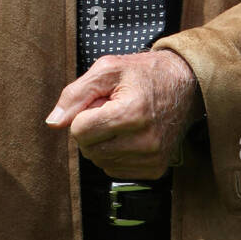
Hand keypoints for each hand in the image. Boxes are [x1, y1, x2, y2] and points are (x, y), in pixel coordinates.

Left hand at [45, 50, 202, 180]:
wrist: (186, 85)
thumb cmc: (145, 74)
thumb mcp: (108, 69)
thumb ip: (76, 93)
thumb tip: (54, 122)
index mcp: (131, 113)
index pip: (80, 130)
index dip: (83, 114)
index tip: (100, 102)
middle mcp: (144, 141)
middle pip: (88, 149)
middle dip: (91, 129)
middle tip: (111, 109)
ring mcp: (152, 158)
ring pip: (100, 162)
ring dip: (103, 143)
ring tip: (122, 121)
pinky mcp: (155, 169)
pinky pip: (115, 170)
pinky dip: (115, 154)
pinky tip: (130, 136)